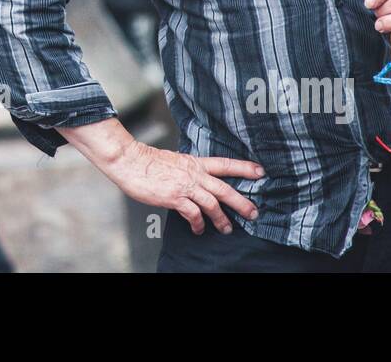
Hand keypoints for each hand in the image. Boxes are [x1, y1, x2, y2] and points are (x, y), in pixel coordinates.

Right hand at [59, 118, 262, 234]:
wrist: (130, 161)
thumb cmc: (148, 162)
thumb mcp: (174, 160)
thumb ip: (187, 170)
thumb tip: (196, 180)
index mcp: (195, 162)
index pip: (225, 164)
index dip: (244, 168)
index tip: (261, 172)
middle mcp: (194, 173)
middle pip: (225, 188)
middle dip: (242, 202)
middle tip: (254, 213)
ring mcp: (185, 185)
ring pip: (212, 203)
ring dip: (222, 218)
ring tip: (227, 229)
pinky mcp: (174, 197)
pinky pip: (193, 213)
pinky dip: (198, 223)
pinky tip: (199, 229)